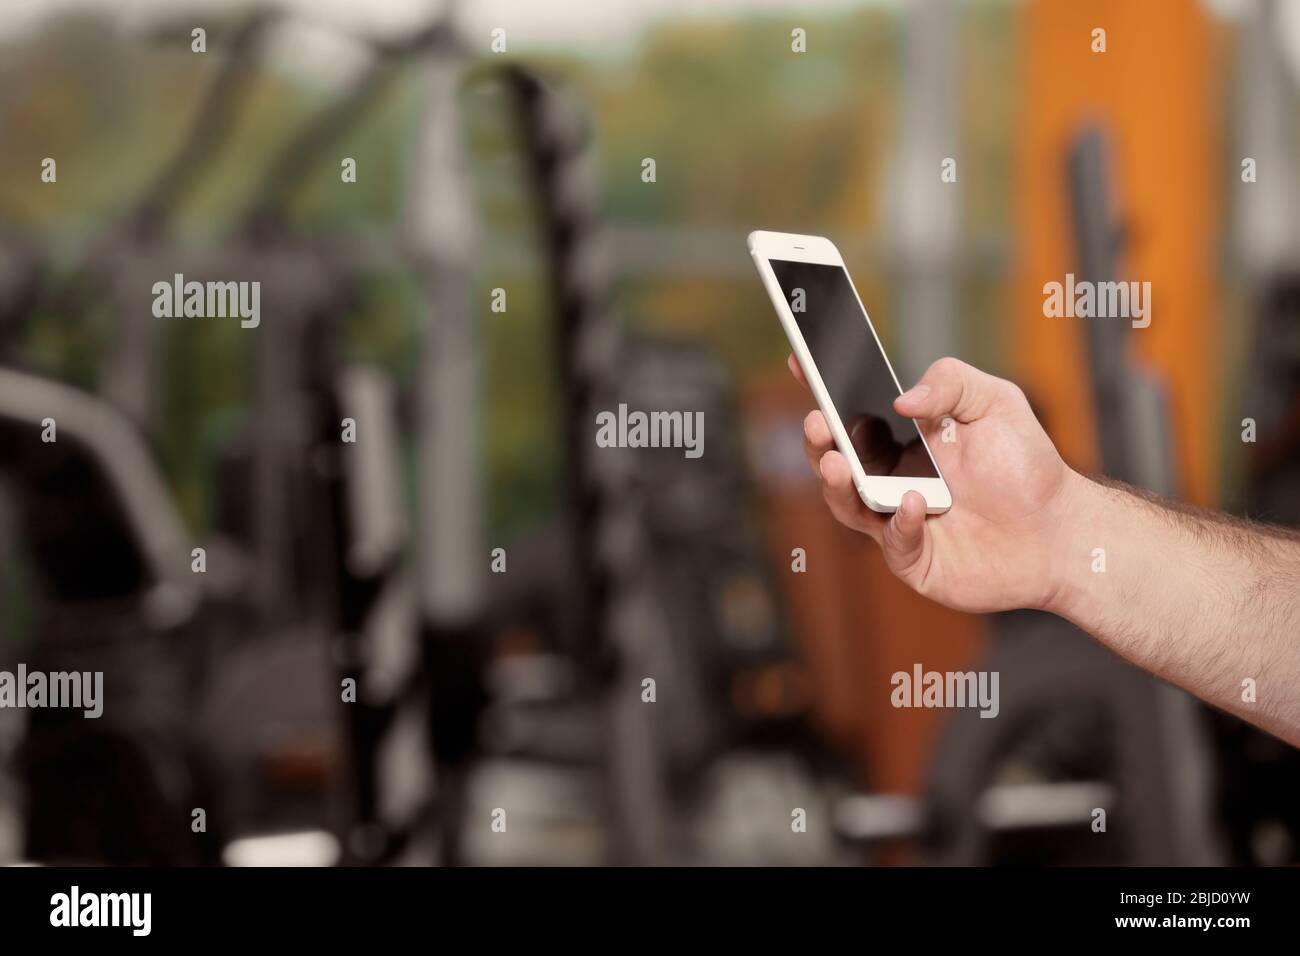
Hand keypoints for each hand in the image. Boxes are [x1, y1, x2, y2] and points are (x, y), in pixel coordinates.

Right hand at [791, 354, 1083, 612]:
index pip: (850, 416)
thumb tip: (902, 401)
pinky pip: (895, 543)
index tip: (801, 362)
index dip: (822, 390)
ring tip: (839, 465)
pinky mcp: (914, 560)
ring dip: (839, 485)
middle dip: (819, 442)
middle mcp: (888, 483)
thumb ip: (951, 382)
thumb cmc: (1026, 467)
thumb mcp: (995, 402)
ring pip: (849, 506)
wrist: (1062, 531)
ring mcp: (896, 523)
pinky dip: (901, 523)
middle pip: (835, 461)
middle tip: (817, 422)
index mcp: (898, 444)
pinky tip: (916, 503)